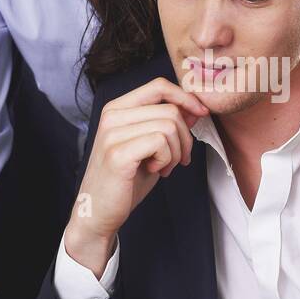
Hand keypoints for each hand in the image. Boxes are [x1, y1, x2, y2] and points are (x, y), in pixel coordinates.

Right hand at [64, 77, 208, 276]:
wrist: (98, 212)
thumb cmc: (125, 180)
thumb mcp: (151, 147)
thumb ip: (168, 125)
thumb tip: (194, 109)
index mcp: (117, 108)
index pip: (159, 86)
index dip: (185, 98)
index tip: (201, 114)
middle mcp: (112, 115)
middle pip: (170, 109)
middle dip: (185, 137)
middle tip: (178, 159)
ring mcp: (112, 133)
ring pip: (169, 126)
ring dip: (176, 152)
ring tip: (163, 167)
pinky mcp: (118, 153)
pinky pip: (160, 142)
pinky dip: (167, 159)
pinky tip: (155, 171)